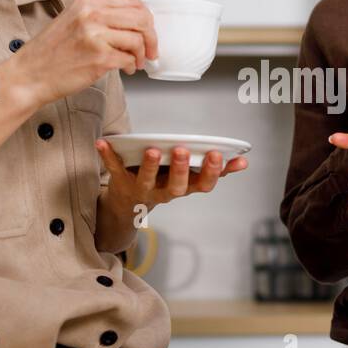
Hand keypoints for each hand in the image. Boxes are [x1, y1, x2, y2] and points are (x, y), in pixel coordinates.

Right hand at [6, 0, 159, 107]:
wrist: (29, 74)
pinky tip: (125, 68)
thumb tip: (133, 22)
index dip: (146, 17)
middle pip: (141, 19)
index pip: (133, 1)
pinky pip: (129, 59)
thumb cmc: (49, 52)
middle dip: (151, 37)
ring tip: (135, 61)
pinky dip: (131, 66)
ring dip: (142, 54)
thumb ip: (100, 15)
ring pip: (139, 39)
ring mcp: (96, 35)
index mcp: (88, 1)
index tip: (147, 30)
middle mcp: (92, 14)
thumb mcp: (73, 19)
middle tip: (150, 49)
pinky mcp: (100, 58)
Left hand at [96, 141, 247, 213]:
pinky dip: (108, 156)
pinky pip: (115, 169)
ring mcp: (142, 188)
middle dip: (180, 169)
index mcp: (185, 188)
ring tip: (153, 149)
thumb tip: (244, 161)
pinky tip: (103, 142)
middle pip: (176, 186)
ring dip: (150, 165)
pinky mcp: (121, 182)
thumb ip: (216, 170)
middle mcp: (165, 191)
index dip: (210, 172)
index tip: (216, 155)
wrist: (128, 205)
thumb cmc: (165, 183)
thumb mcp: (192, 179)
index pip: (202, 185)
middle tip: (183, 150)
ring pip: (147, 180)